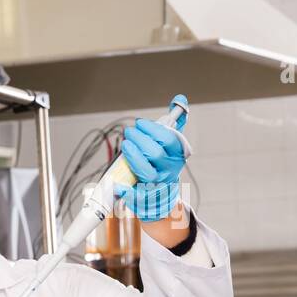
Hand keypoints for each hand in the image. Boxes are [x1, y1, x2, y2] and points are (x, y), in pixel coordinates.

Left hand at [118, 94, 190, 221]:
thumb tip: (180, 98)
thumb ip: (174, 122)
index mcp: (178, 154)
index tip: (140, 123)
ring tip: (125, 146)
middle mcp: (170, 169)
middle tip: (129, 132)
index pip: (169, 139)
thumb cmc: (162, 163)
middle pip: (156, 153)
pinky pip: (136, 195)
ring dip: (133, 157)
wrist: (162, 195)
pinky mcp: (147, 198)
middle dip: (140, 140)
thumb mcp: (171, 144)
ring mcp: (158, 184)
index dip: (153, 129)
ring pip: (146, 171)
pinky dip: (125, 190)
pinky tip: (116, 183)